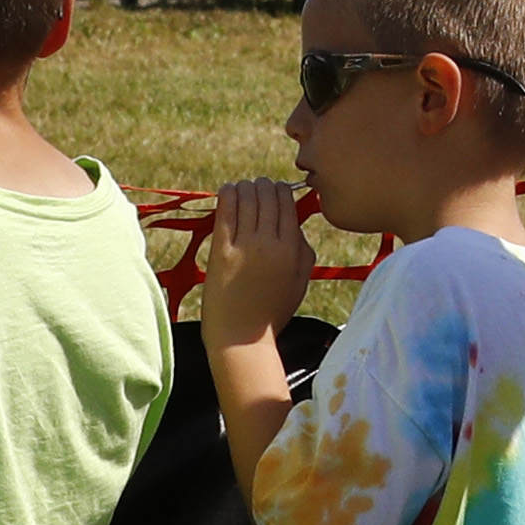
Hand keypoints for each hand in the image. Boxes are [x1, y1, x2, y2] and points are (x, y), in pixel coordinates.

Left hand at [202, 179, 310, 347]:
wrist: (241, 339)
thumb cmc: (271, 312)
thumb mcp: (300, 283)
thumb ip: (304, 251)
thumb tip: (295, 222)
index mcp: (291, 250)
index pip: (287, 203)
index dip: (282, 190)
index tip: (276, 190)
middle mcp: (269, 244)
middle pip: (267, 196)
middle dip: (263, 185)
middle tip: (258, 187)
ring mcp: (244, 247)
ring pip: (247, 198)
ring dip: (245, 187)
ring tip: (242, 188)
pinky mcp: (221, 251)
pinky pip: (225, 211)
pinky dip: (227, 194)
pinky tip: (228, 190)